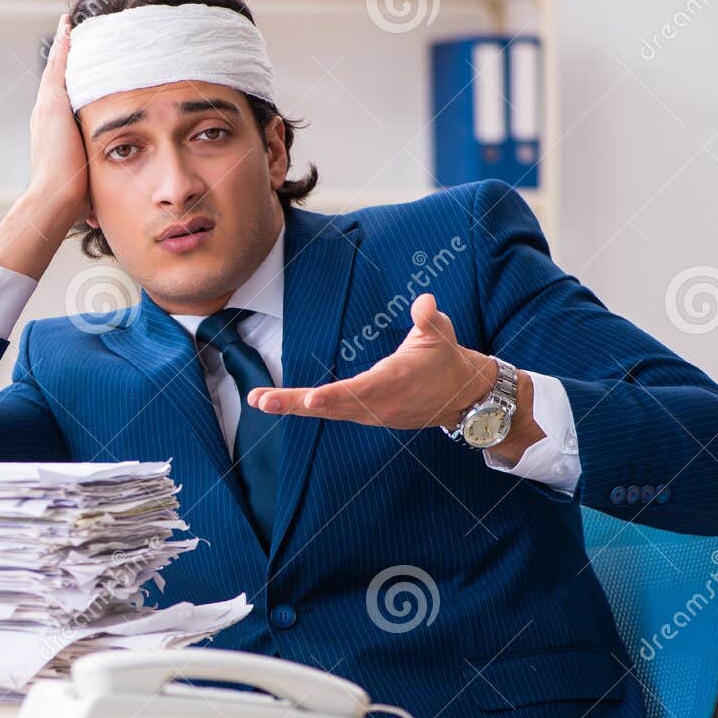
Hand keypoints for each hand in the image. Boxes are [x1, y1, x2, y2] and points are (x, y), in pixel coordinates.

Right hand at [25, 13, 90, 228]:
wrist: (54, 199)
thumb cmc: (69, 201)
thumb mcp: (81, 186)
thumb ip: (87, 191)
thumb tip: (95, 220)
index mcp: (50, 134)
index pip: (59, 101)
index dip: (66, 83)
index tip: (75, 68)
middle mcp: (43, 117)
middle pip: (54, 79)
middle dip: (63, 57)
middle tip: (70, 32)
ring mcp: (46, 108)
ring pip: (56, 69)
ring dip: (64, 46)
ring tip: (72, 24)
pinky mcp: (53, 103)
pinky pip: (59, 66)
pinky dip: (64, 46)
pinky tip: (70, 26)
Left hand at [248, 293, 497, 429]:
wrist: (459, 395)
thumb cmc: (445, 358)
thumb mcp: (442, 334)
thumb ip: (429, 318)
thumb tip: (424, 302)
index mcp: (394, 381)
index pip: (361, 391)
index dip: (335, 396)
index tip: (312, 399)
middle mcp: (377, 403)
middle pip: (331, 406)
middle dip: (294, 403)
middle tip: (261, 400)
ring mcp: (369, 413)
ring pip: (326, 411)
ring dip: (291, 406)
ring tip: (258, 400)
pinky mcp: (364, 415)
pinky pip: (330, 412)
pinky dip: (303, 408)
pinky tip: (276, 403)